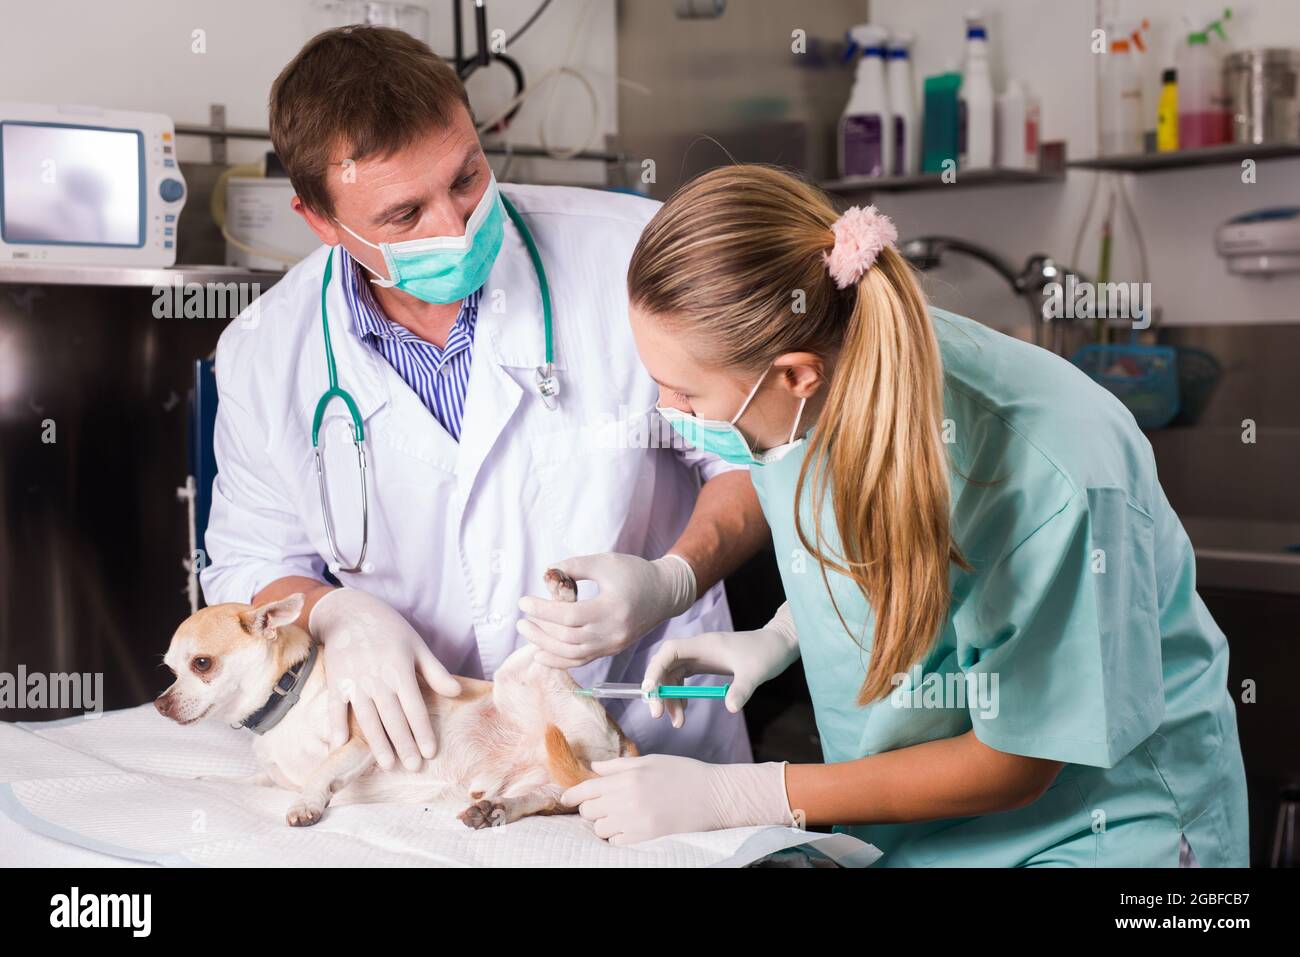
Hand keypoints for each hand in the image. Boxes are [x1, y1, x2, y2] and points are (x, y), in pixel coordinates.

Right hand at [309, 587, 460, 770]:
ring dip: (377, 743)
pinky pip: (335, 708)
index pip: (414, 708)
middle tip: (413, 767)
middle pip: (393, 719)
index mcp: (400, 670)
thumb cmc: (389, 629)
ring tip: (388, 765)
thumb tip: (457, 692)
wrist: (350, 612)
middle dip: (404, 745)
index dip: (422, 732)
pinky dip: (336, 727)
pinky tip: (340, 746)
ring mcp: (354, 681)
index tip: (430, 752)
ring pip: (367, 719)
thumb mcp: (417, 645)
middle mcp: (378, 679)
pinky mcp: (335, 681)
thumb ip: (436, 672)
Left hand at [516, 553, 696, 668]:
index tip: (524, 602)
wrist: (665, 593)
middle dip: (540, 630)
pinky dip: (560, 661)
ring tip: (527, 634)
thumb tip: (547, 572)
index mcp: (612, 608)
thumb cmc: (635, 573)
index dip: (543, 610)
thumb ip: (575, 566)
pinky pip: (583, 660)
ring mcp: (613, 644)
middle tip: (521, 620)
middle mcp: (613, 632)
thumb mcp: (605, 562)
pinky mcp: (612, 649)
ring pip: (573, 653)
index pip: (569, 616)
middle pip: (568, 638)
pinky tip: (541, 656)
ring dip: (546, 647)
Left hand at [562, 754, 793, 844]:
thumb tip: (593, 767)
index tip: (566, 798)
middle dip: (591, 807)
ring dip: (604, 823)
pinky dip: (618, 836)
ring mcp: (636, 823)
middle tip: (604, 803)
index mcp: (627, 778)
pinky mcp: (646, 839)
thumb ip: (618, 765)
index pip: (586, 789)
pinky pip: (617, 842)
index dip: (572, 794)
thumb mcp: (650, 761)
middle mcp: (627, 801)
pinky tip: (629, 827)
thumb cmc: (683, 774)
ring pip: (600, 829)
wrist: (713, 796)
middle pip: (589, 811)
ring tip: (619, 815)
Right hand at [642, 602, 799, 726]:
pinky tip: (683, 710)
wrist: (779, 645)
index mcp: (704, 645)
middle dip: (659, 689)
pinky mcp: (705, 663)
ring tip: (677, 722)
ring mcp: (700, 656)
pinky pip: (683, 678)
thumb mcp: (755, 673)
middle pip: (665, 665)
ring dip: (669, 697)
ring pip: (673, 675)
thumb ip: (741, 690)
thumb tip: (730, 708)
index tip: (650, 693)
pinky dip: (679, 694)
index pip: (669, 652)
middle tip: (658, 715)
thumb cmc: (767, 653)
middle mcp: (697, 648)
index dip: (654, 670)